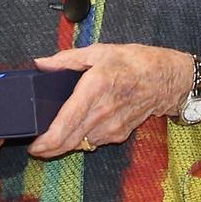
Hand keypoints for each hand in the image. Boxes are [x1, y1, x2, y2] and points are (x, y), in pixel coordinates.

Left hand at [27, 44, 183, 158]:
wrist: (166, 78)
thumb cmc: (133, 62)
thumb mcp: (98, 52)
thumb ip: (66, 60)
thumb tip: (40, 64)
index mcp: (94, 89)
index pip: (65, 124)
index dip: (47, 141)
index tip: (34, 145)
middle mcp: (102, 112)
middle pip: (70, 142)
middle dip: (49, 149)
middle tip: (37, 147)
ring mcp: (113, 127)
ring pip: (81, 144)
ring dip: (67, 142)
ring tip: (56, 133)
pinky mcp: (120, 134)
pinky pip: (95, 141)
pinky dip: (84, 137)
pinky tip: (81, 126)